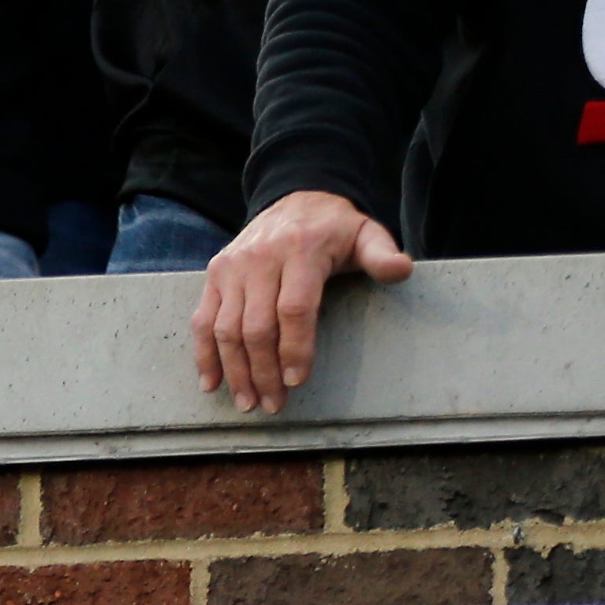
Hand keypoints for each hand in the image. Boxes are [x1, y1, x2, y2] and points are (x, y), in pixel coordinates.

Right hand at [191, 189, 412, 411]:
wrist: (295, 199)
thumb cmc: (336, 229)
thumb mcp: (367, 235)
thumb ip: (382, 255)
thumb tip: (402, 269)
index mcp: (300, 252)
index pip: (293, 308)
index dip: (294, 348)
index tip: (297, 381)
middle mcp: (259, 260)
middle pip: (255, 327)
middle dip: (263, 372)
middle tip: (274, 405)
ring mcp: (232, 268)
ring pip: (225, 328)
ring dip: (234, 371)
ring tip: (246, 403)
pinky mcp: (215, 274)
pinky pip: (202, 319)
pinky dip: (204, 354)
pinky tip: (211, 382)